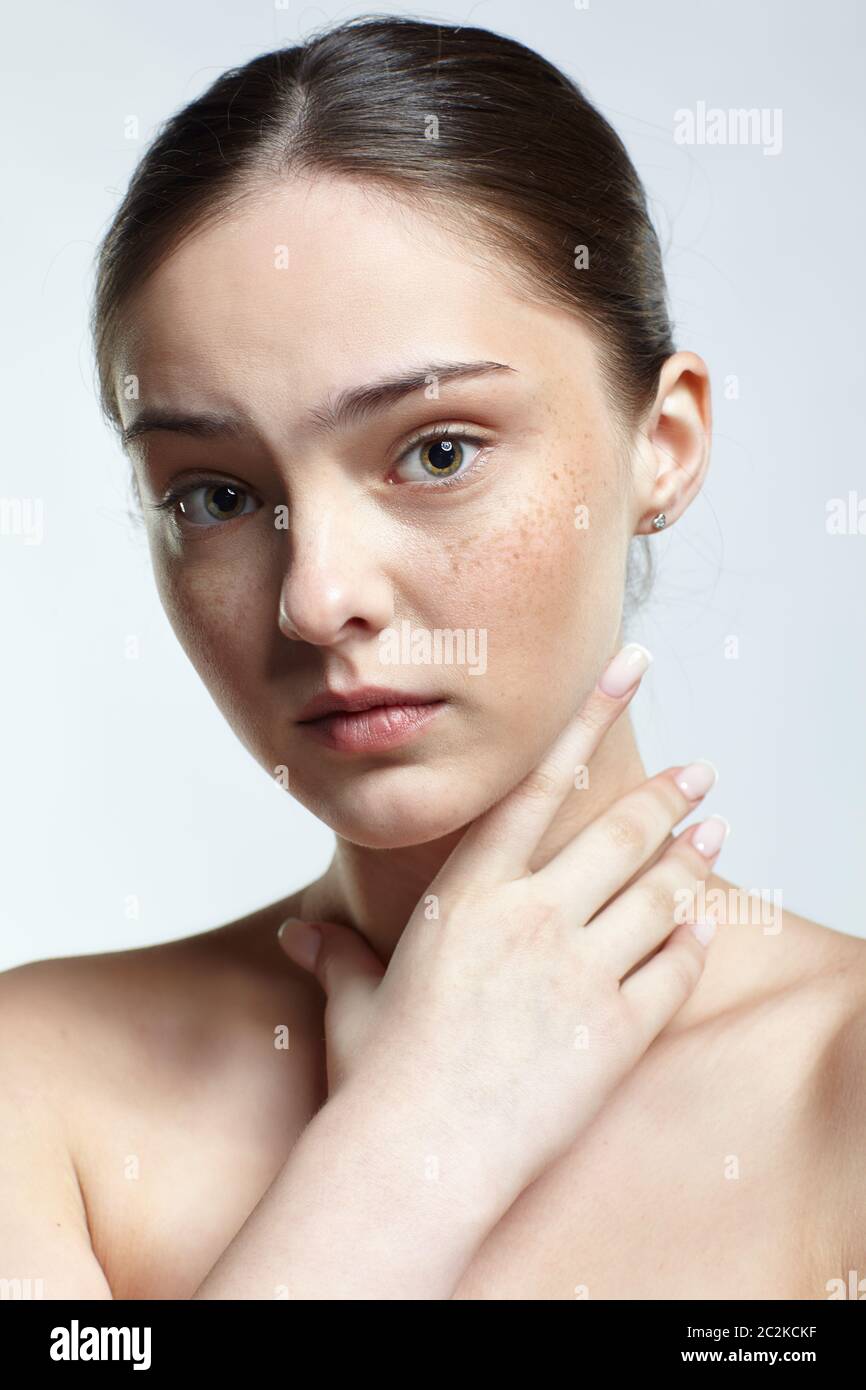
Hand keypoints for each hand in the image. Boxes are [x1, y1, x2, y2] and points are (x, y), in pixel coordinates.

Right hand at [277, 643, 725, 1200]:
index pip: (540, 784)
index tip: (632, 668)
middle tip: (701, 772)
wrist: (413, 1161)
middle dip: (669, 795)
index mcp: (470, 894)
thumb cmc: (377, 1076)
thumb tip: (301, 930)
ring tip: (717, 829)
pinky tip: (705, 924)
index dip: (592, 718)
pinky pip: (672, 971)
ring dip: (695, 857)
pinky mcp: (615, 1034)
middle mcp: (531, 918)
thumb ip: (337, 953)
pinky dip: (694, 942)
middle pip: (619, 835)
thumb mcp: (354, 1001)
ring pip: (658, 894)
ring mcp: (579, 974)